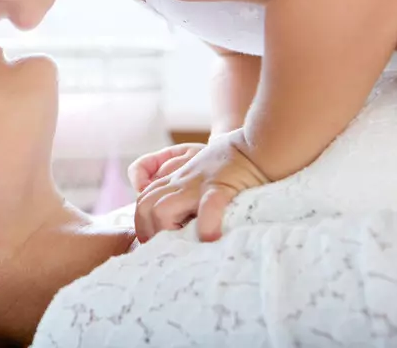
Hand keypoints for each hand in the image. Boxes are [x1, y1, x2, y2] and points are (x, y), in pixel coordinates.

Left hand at [134, 130, 269, 242]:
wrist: (254, 147)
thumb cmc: (232, 167)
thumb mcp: (202, 178)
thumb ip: (190, 196)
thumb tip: (193, 230)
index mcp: (176, 181)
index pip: (144, 200)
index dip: (142, 223)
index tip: (152, 242)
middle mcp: (181, 182)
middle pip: (145, 206)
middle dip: (147, 230)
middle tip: (162, 249)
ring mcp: (198, 184)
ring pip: (163, 209)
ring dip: (166, 231)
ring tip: (180, 248)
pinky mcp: (220, 186)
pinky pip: (207, 206)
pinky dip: (206, 224)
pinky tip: (210, 238)